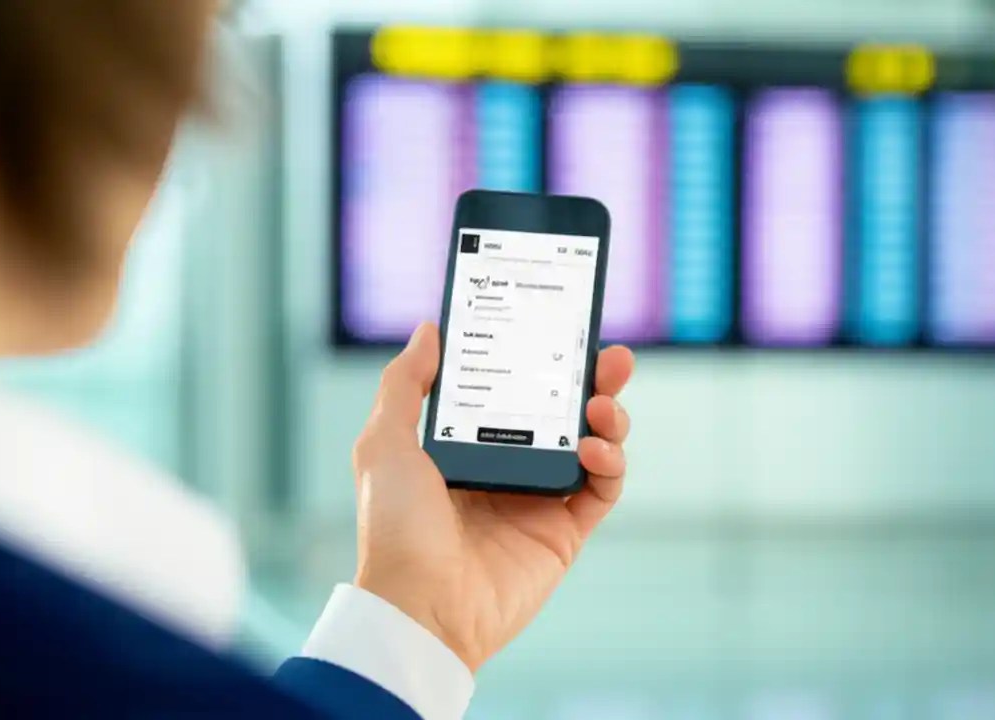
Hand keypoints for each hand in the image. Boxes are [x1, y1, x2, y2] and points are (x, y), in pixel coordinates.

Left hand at [352, 322, 633, 671]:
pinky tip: (596, 449)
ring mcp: (541, 499)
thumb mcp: (383, 443)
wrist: (421, 607)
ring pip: (595, 443)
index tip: (559, 326)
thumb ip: (405, 384)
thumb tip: (428, 331)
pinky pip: (603, 489)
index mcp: (469, 444)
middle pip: (566, 410)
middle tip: (611, 356)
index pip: (517, 389)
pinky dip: (610, 464)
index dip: (541, 358)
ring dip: (609, 417)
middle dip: (594, 379)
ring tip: (602, 404)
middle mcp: (510, 467)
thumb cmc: (394, 529)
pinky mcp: (565, 532)